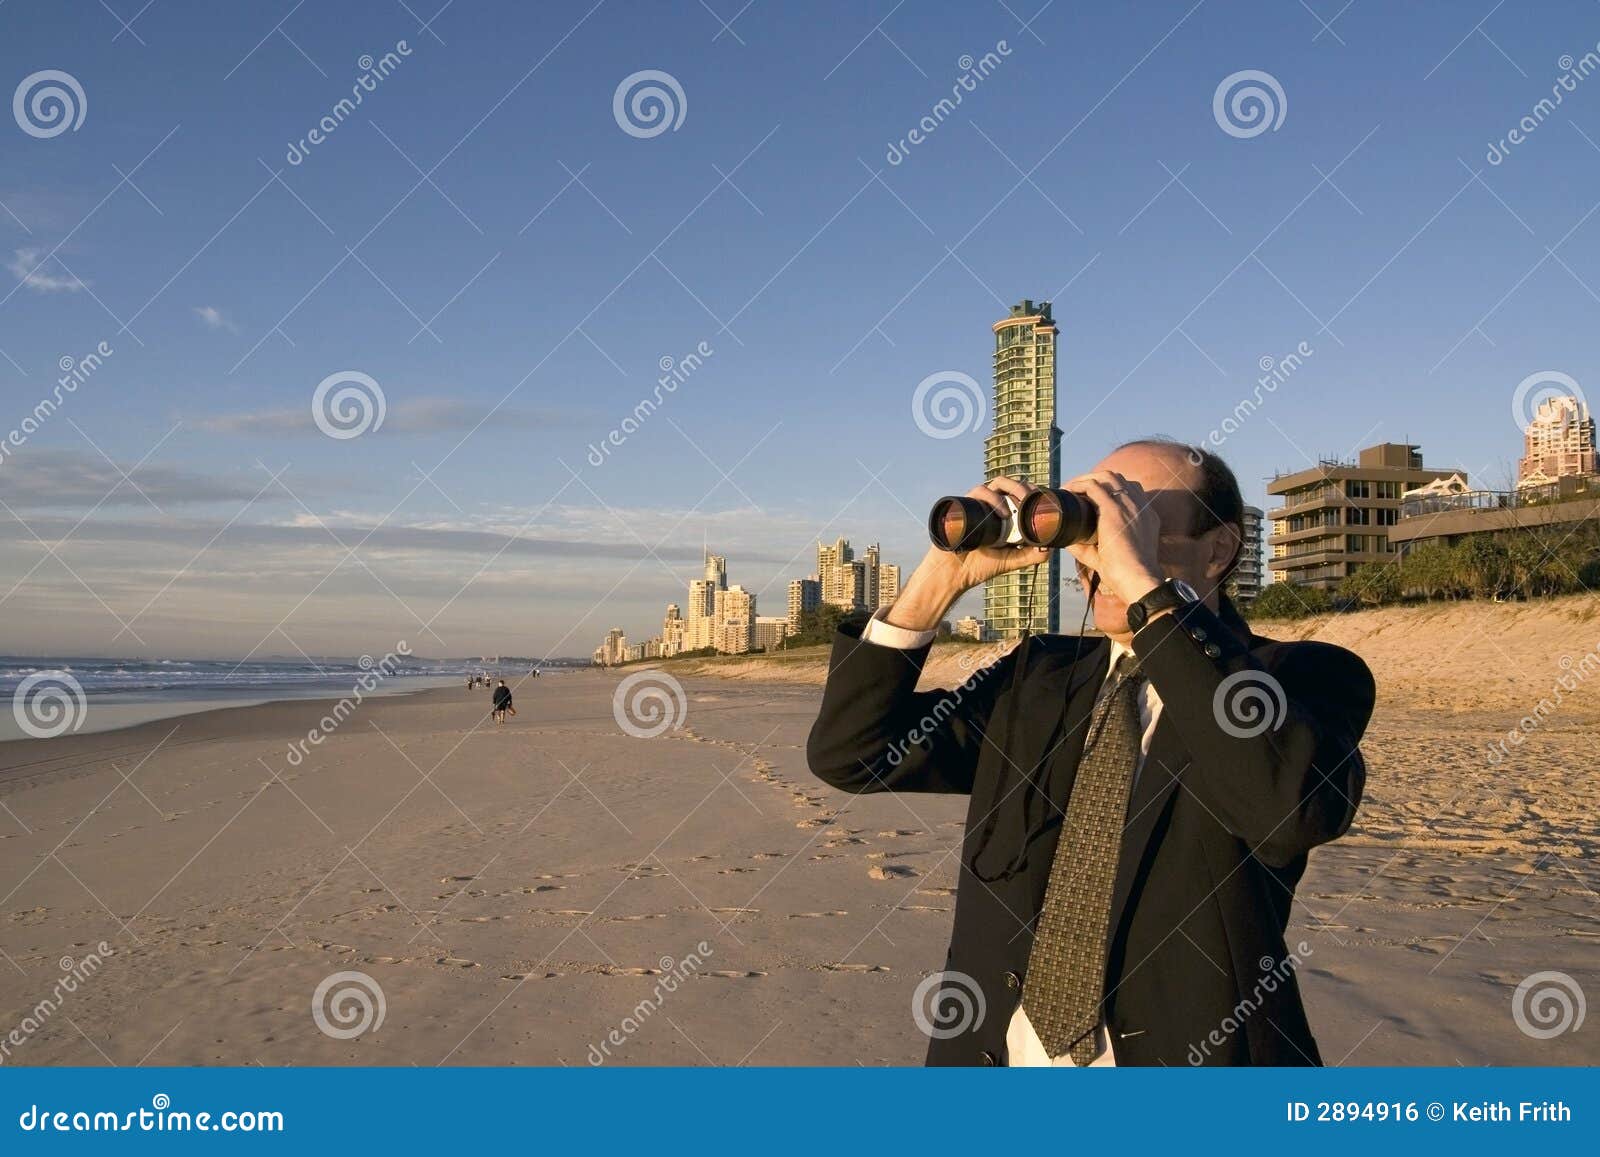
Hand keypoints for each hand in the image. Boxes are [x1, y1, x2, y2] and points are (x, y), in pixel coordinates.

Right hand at [884, 476, 1050, 630]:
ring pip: (997, 483)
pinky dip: (993, 498)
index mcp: (1004, 513)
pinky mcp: (965, 505)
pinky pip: (979, 491)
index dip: (1034, 492)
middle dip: (1026, 487)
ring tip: (1021, 503)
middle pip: (1012, 484)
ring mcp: (979, 504)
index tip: (1045, 499)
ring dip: (1013, 488)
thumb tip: (1050, 548)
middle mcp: (992, 505)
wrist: (955, 573)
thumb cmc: (981, 565)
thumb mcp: (1012, 560)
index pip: (1021, 494)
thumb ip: (1031, 555)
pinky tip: (1003, 514)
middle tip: (1035, 499)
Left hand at [1063, 470, 1164, 604]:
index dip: (1108, 489)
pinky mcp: (1114, 509)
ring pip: (1106, 477)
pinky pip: (1094, 486)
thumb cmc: (1125, 573)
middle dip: (1094, 479)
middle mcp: (1140, 506)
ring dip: (1086, 479)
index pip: (1128, 491)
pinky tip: (1067, 491)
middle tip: (1075, 491)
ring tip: (1069, 489)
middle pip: (1117, 479)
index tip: (1089, 497)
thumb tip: (1066, 539)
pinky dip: (1079, 485)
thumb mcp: (1107, 555)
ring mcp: (1129, 505)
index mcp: (1145, 516)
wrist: (1138, 579)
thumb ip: (1087, 546)